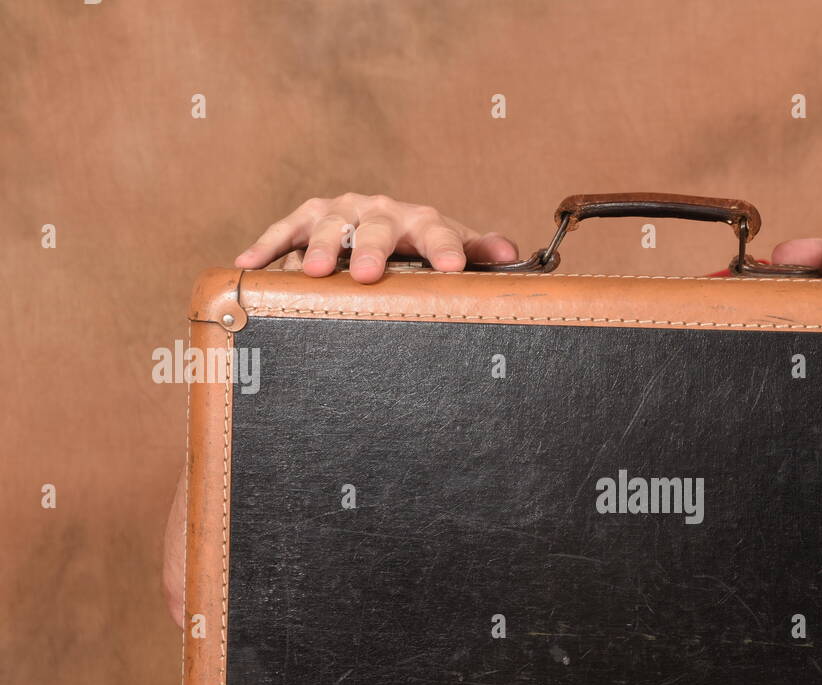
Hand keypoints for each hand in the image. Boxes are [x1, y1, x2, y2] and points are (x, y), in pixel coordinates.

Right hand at [233, 193, 517, 282]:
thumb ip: (479, 251)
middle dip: (373, 249)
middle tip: (371, 274)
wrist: (386, 228)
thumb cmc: (424, 247)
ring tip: (316, 272)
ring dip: (321, 247)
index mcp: (421, 220)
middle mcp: (379, 210)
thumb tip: (511, 251)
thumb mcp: (456, 250)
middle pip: (377, 227)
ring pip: (328, 225)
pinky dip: (267, 246)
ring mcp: (341, 211)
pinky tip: (248, 264)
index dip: (447, 248)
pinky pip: (285, 231)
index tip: (454, 268)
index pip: (438, 231)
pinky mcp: (308, 218)